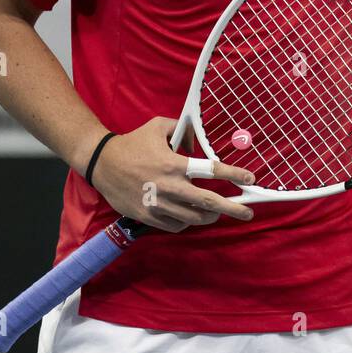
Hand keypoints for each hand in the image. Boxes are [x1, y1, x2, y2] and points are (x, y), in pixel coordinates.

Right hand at [86, 116, 256, 230]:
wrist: (101, 163)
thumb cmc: (132, 143)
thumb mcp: (159, 126)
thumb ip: (183, 129)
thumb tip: (199, 140)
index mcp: (173, 164)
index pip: (210, 171)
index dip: (233, 175)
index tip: (250, 179)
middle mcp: (168, 187)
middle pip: (208, 202)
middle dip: (232, 208)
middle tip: (248, 212)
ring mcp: (158, 204)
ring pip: (194, 218)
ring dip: (211, 216)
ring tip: (219, 213)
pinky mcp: (148, 217)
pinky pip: (176, 225)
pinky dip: (188, 222)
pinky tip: (193, 216)